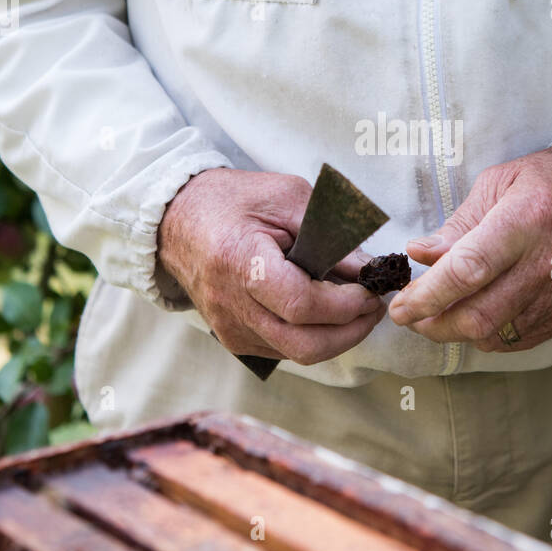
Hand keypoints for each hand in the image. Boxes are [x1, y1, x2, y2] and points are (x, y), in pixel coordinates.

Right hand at [157, 168, 384, 364]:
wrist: (178, 218)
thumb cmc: (233, 200)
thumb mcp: (287, 197)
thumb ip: (330, 235)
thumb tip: (369, 269)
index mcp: (240, 262)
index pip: (302, 305)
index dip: (345, 305)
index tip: (370, 289)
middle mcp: (230, 303)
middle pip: (304, 344)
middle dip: (350, 332)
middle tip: (373, 308)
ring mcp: (229, 326)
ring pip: (296, 353)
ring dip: (336, 338)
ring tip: (357, 310)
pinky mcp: (232, 337)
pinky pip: (282, 349)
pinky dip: (312, 337)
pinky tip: (326, 314)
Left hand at [387, 146, 551, 351]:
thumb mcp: (501, 182)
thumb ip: (459, 224)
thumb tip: (419, 253)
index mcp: (523, 222)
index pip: (466, 271)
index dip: (427, 294)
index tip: (401, 305)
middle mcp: (545, 264)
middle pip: (477, 316)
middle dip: (433, 324)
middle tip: (412, 315)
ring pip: (495, 335)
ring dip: (456, 332)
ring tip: (439, 313)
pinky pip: (518, 340)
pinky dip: (488, 335)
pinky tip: (476, 315)